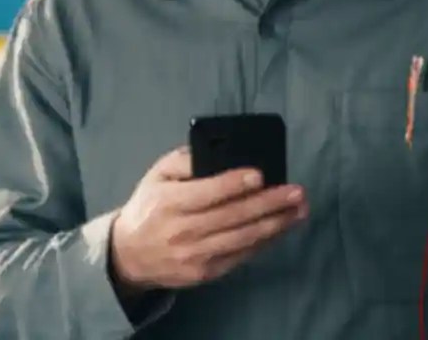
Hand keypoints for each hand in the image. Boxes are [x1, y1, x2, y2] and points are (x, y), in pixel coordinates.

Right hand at [109, 146, 307, 291]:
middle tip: (296, 192)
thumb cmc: (149, 207)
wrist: (129, 254)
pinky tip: (281, 227)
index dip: (235, 184)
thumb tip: (217, 154)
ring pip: (242, 238)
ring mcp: (195, 256)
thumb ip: (183, 162)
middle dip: (268, 203)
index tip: (261, 175)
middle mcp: (182, 231)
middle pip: (232, 216)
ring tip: (299, 209)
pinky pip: (241, 256)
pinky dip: (264, 241)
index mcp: (168, 203)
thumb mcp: (155, 176)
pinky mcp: (206, 273)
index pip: (206, 193)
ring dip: (276, 224)